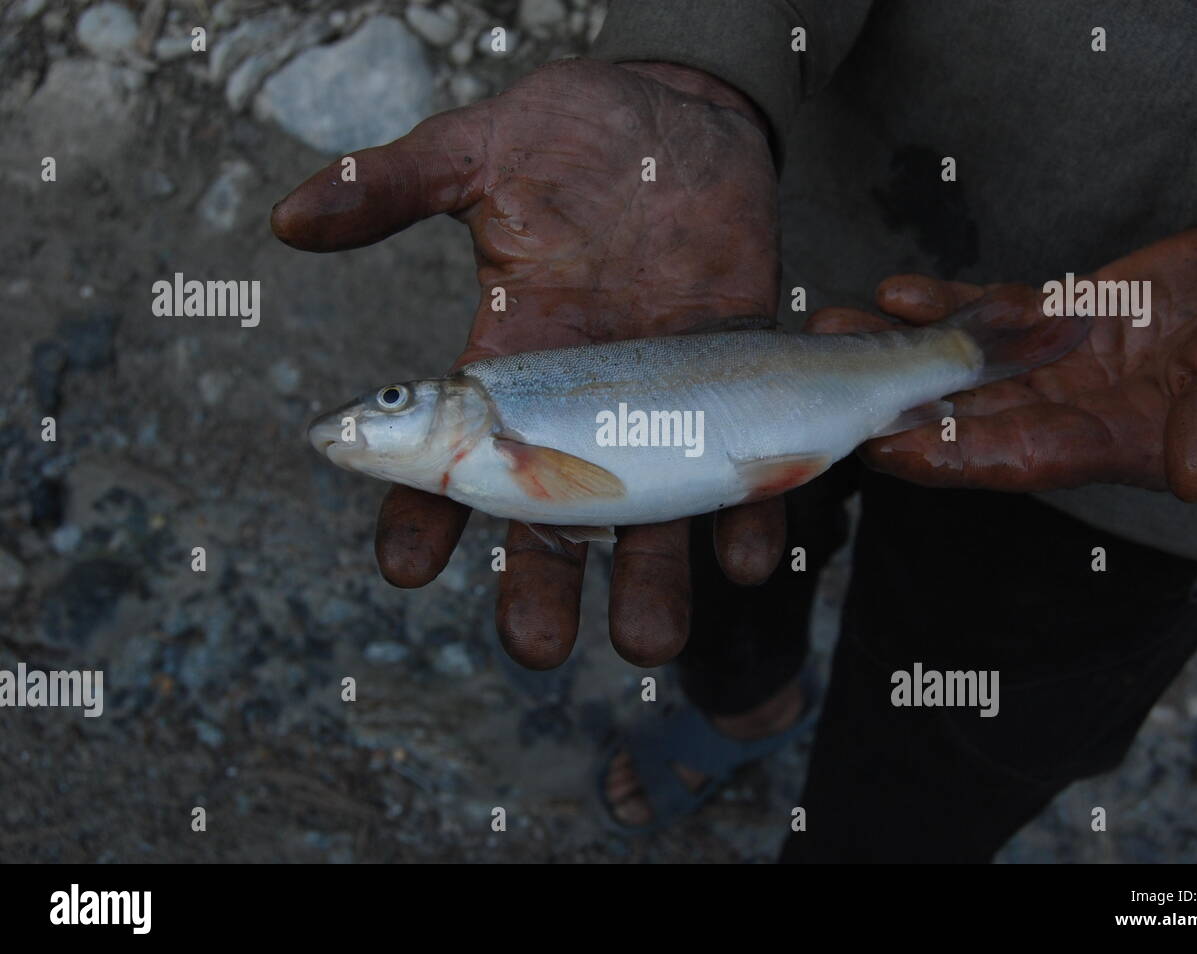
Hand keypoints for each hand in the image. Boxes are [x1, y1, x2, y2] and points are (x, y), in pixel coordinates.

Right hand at [271, 58, 782, 668]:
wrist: (687, 120)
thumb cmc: (575, 134)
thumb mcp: (480, 150)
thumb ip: (392, 186)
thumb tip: (288, 219)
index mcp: (508, 369)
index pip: (450, 462)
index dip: (422, 517)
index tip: (403, 567)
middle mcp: (580, 409)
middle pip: (551, 521)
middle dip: (542, 590)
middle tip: (536, 648)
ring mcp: (658, 410)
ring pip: (649, 521)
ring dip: (650, 586)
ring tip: (649, 642)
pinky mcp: (734, 393)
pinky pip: (744, 472)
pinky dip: (745, 513)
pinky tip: (741, 551)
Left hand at [806, 227, 1196, 500]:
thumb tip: (1195, 480)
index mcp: (1109, 443)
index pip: (1011, 457)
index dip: (945, 457)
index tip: (880, 450)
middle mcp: (1069, 409)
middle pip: (962, 414)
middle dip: (890, 401)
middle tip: (820, 381)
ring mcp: (1061, 362)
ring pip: (962, 361)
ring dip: (898, 347)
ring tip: (832, 327)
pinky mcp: (1065, 314)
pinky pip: (993, 312)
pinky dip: (947, 303)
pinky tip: (897, 291)